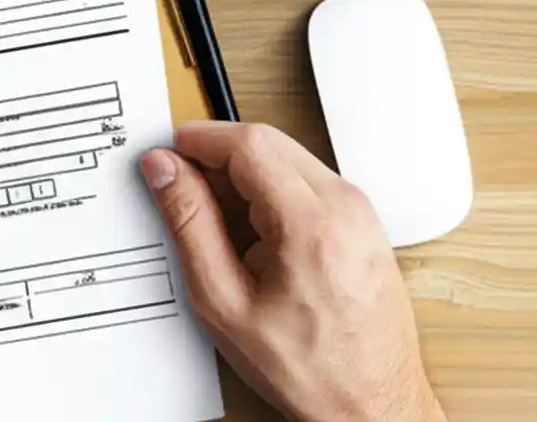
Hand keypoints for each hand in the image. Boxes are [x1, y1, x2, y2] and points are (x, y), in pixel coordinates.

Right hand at [140, 122, 444, 421]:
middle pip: (267, 142)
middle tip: (180, 191)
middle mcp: (346, 206)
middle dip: (215, 156)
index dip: (196, 140)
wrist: (371, 404)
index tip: (165, 156)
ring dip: (241, 176)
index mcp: (313, 223)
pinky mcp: (361, 221)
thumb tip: (165, 171)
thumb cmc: (308, 368)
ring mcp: (360, 211)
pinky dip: (268, 192)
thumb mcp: (224, 300)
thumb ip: (189, 224)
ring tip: (217, 228)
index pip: (247, 143)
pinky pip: (305, 181)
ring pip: (285, 158)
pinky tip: (249, 235)